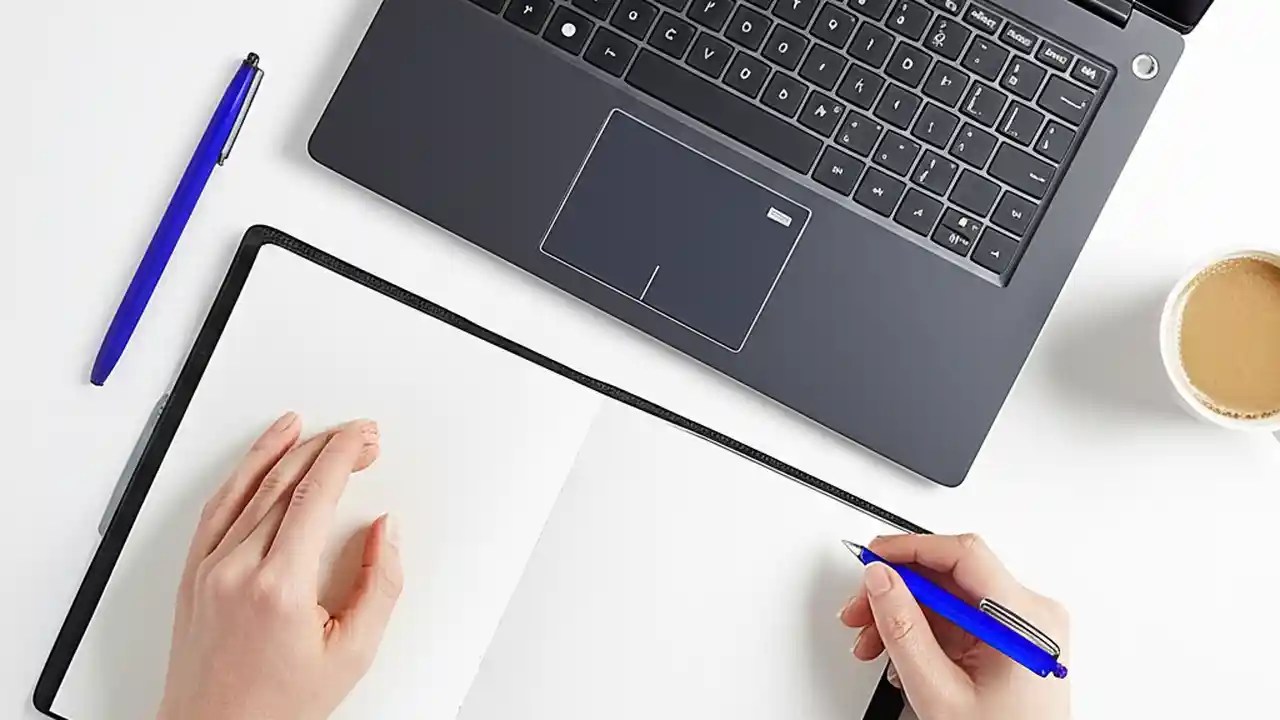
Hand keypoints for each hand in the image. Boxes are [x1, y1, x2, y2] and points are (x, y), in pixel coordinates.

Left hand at [157, 414, 402, 719]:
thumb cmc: (278, 706)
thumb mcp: (352, 652)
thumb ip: (380, 584)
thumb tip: (384, 531)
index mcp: (280, 586)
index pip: (317, 494)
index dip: (344, 455)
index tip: (363, 438)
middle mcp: (238, 568)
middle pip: (286, 482)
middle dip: (326, 448)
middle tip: (356, 436)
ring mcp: (210, 568)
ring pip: (248, 488)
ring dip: (282, 450)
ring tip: (305, 426)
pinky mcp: (193, 573)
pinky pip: (217, 508)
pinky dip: (240, 475)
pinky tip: (258, 459)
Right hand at [839, 534, 1069, 719]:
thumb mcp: (939, 690)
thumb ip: (904, 629)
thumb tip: (880, 580)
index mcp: (1024, 620)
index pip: (963, 554)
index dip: (910, 548)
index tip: (872, 557)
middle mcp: (1031, 616)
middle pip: (950, 575)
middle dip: (897, 590)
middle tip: (861, 609)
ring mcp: (1022, 629)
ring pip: (948, 597)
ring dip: (904, 613)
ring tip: (873, 641)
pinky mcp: (1010, 641)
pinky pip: (958, 619)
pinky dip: (924, 631)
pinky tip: (900, 652)